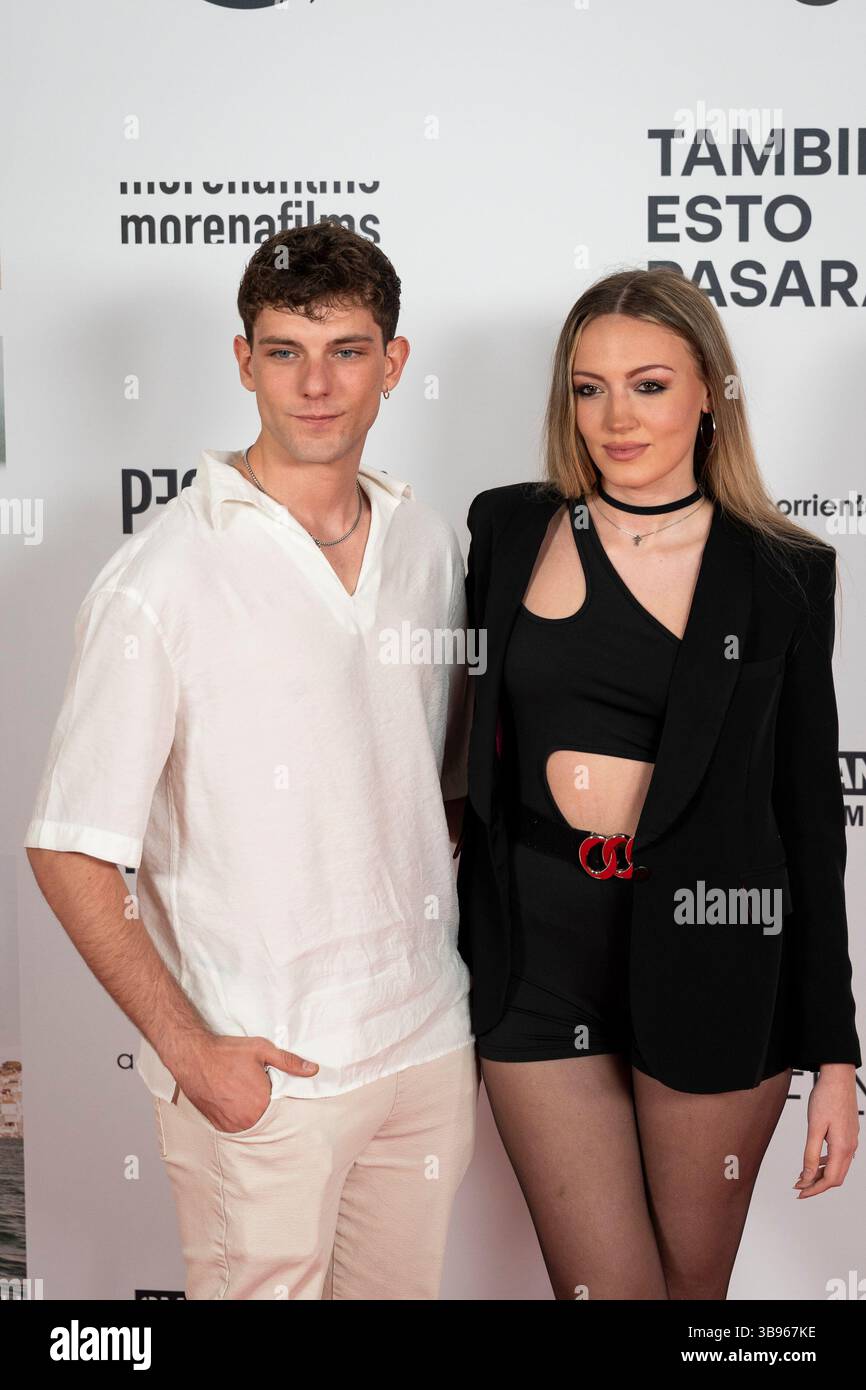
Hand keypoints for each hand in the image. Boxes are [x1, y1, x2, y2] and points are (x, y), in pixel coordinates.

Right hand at [172, 1034, 318, 1133]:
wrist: (193, 1057)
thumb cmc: (227, 1052)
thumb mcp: (262, 1050)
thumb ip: (290, 1062)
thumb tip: (313, 1070)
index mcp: (261, 1104)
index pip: (282, 1109)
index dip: (280, 1097)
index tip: (276, 1088)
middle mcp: (247, 1120)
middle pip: (267, 1117)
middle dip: (267, 1105)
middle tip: (258, 1088)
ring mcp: (231, 1125)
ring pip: (251, 1123)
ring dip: (252, 1112)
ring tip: (245, 1093)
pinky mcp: (219, 1125)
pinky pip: (236, 1126)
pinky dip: (239, 1116)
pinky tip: (235, 1099)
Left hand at [794, 1064, 858, 1197]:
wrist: (838, 1077)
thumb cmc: (826, 1098)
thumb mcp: (814, 1127)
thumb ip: (810, 1153)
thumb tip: (807, 1175)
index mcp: (842, 1147)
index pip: (830, 1180)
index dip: (814, 1189)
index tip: (800, 1193)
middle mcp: (850, 1147)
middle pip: (836, 1177)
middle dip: (817, 1185)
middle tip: (799, 1187)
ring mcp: (851, 1141)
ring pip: (838, 1167)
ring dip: (821, 1174)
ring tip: (803, 1175)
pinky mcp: (848, 1134)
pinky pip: (839, 1157)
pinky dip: (826, 1163)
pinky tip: (815, 1160)